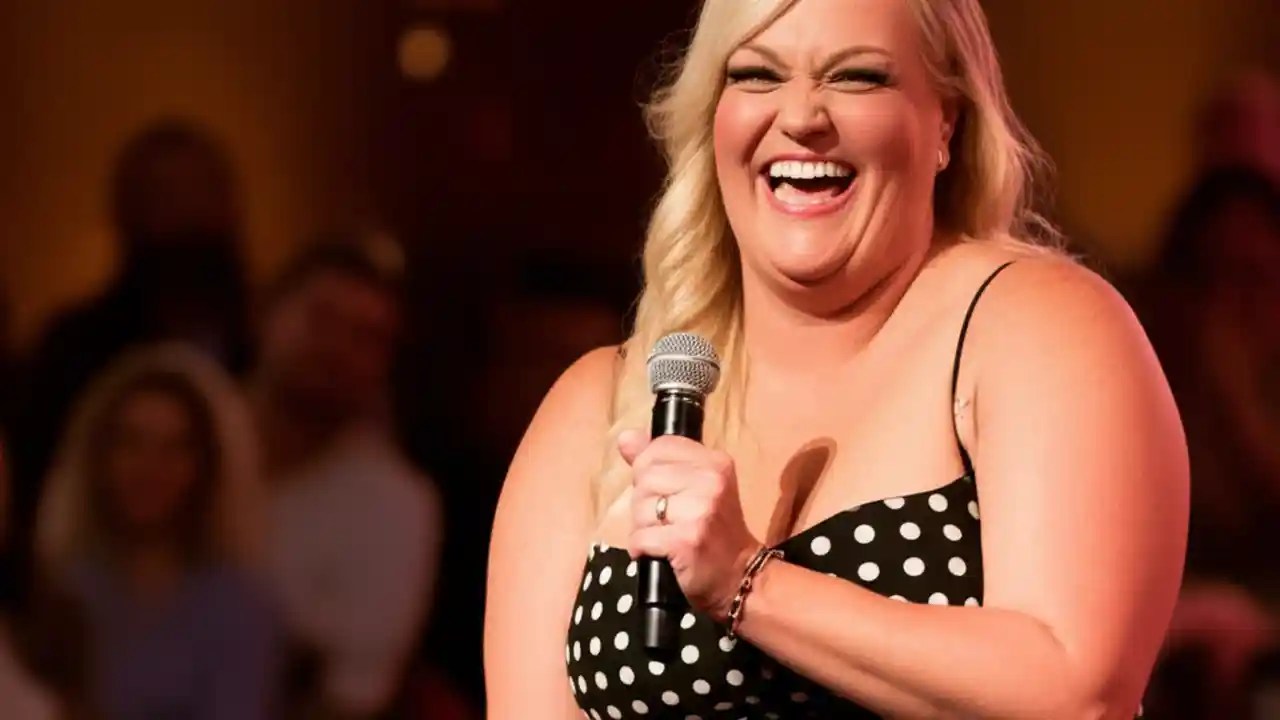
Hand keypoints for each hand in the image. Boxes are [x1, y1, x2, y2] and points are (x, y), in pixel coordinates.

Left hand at [618, 429, 761, 620]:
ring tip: (666, 536)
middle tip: (668, 520)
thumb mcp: (695, 486)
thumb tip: (626, 438)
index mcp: (714, 462)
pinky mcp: (685, 540)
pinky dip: (642, 549)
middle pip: (644, 478)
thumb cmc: (714, 530)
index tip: (666, 491)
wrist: (739, 575)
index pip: (659, 448)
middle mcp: (710, 481)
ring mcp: (699, 511)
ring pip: (639, 509)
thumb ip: (658, 460)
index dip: (649, 470)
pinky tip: (660, 552)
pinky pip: (640, 537)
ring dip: (643, 528)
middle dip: (645, 503)